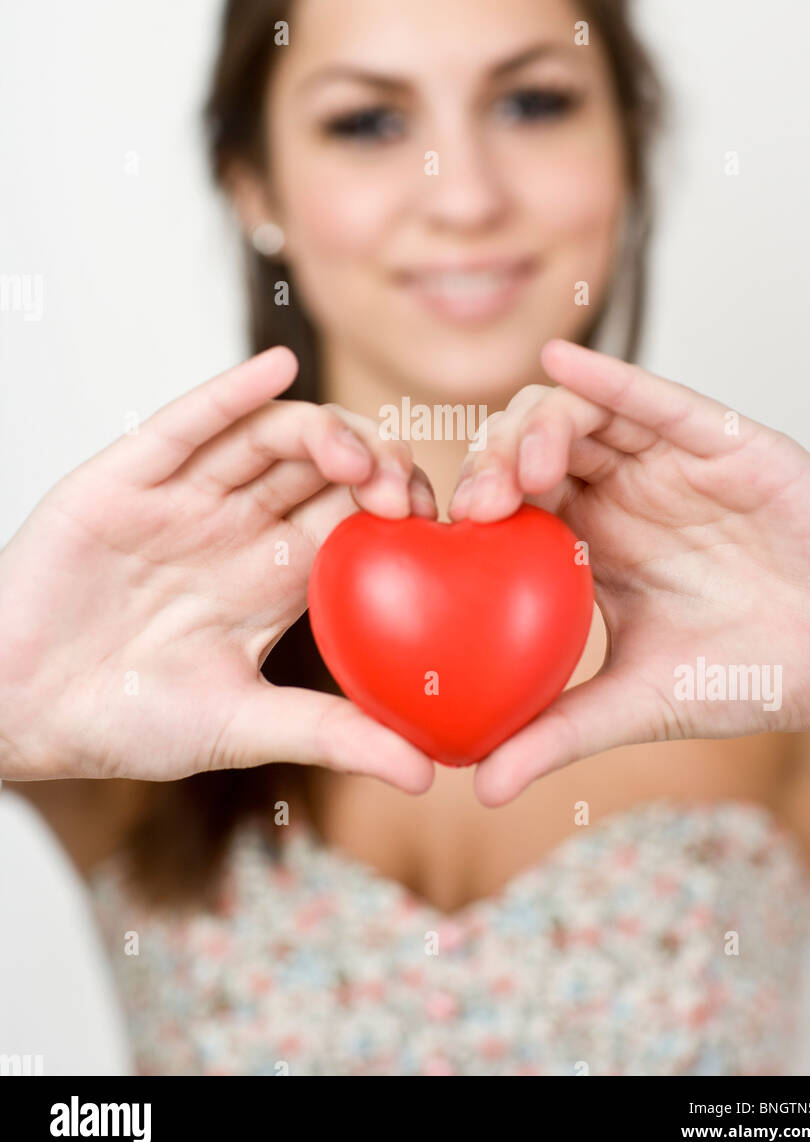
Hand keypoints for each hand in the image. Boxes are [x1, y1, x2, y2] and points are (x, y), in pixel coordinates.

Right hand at [0, 346, 435, 789]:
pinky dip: (234, 391)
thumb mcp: (242, 727)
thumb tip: (429, 774)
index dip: (398, 508)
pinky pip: (190, 423)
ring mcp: (186, 496)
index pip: (355, 518)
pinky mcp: (129, 477)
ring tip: (355, 457)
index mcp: (274, 576)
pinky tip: (280, 366)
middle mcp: (238, 525)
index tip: (436, 528)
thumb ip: (331, 736)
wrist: (19, 710)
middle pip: (324, 467)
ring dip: (322, 432)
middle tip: (404, 492)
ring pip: (269, 437)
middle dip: (374, 465)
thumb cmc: (124, 720)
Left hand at [448, 338, 809, 804]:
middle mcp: (619, 490)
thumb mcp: (640, 702)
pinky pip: (656, 399)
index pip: (510, 499)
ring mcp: (665, 460)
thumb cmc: (755, 672)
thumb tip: (481, 785)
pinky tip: (562, 361)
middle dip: (496, 459)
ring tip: (529, 470)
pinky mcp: (720, 439)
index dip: (474, 499)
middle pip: (532, 445)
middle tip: (479, 502)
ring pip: (583, 414)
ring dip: (542, 426)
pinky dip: (606, 379)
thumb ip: (560, 732)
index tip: (446, 531)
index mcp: (590, 539)